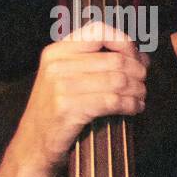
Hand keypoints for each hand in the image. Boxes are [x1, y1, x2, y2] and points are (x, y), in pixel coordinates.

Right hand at [5, 21, 147, 176]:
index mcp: (56, 52)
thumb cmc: (59, 111)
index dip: (125, 43)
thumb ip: (101, 64)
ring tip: (141, 97)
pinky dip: (130, 105)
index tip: (137, 59)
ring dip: (138, 90)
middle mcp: (57, 64)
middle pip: (115, 59)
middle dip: (138, 72)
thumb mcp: (70, 79)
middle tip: (143, 84)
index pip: (99, 31)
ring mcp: (60, 86)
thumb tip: (142, 57)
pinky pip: (112, 101)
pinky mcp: (68, 109)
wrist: (33, 145)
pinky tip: (135, 108)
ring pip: (118, 80)